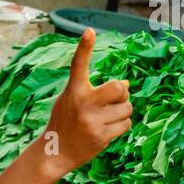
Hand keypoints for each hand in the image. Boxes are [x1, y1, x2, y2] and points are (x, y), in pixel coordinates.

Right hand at [42, 28, 132, 175]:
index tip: (89, 31)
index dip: (84, 47)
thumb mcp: (71, 99)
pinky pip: (126, 124)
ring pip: (126, 108)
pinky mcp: (101, 136)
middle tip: (116, 99)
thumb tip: (128, 85)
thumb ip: (95, 90)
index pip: (79, 65)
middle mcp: (83, 103)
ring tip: (108, 117)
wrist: (55, 152)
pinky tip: (108, 129)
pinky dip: (122, 125)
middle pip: (119, 88)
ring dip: (123, 111)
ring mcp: (92, 121)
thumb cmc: (66, 121)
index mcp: (73, 91)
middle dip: (122, 93)